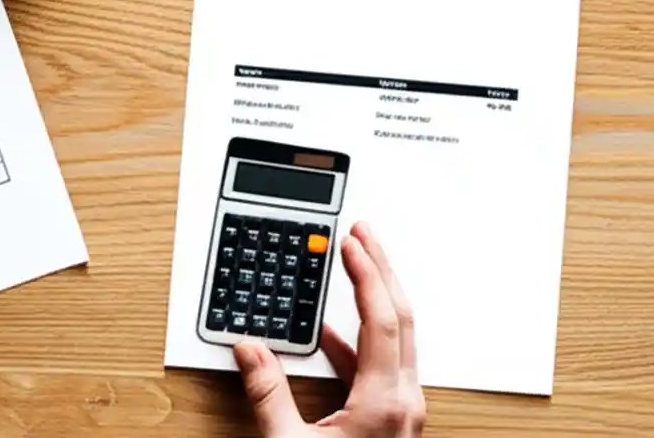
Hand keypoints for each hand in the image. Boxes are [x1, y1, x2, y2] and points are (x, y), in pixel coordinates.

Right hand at [234, 223, 425, 436]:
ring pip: (396, 337)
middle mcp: (404, 402)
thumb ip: (269, 396)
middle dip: (381, 269)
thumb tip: (250, 350)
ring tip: (355, 266)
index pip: (380, 321)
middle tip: (364, 235)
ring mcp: (403, 411)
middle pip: (400, 318)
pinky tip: (331, 333)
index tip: (351, 244)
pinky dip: (359, 339)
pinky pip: (382, 364)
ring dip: (376, 297)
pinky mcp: (394, 419)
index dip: (365, 275)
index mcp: (385, 404)